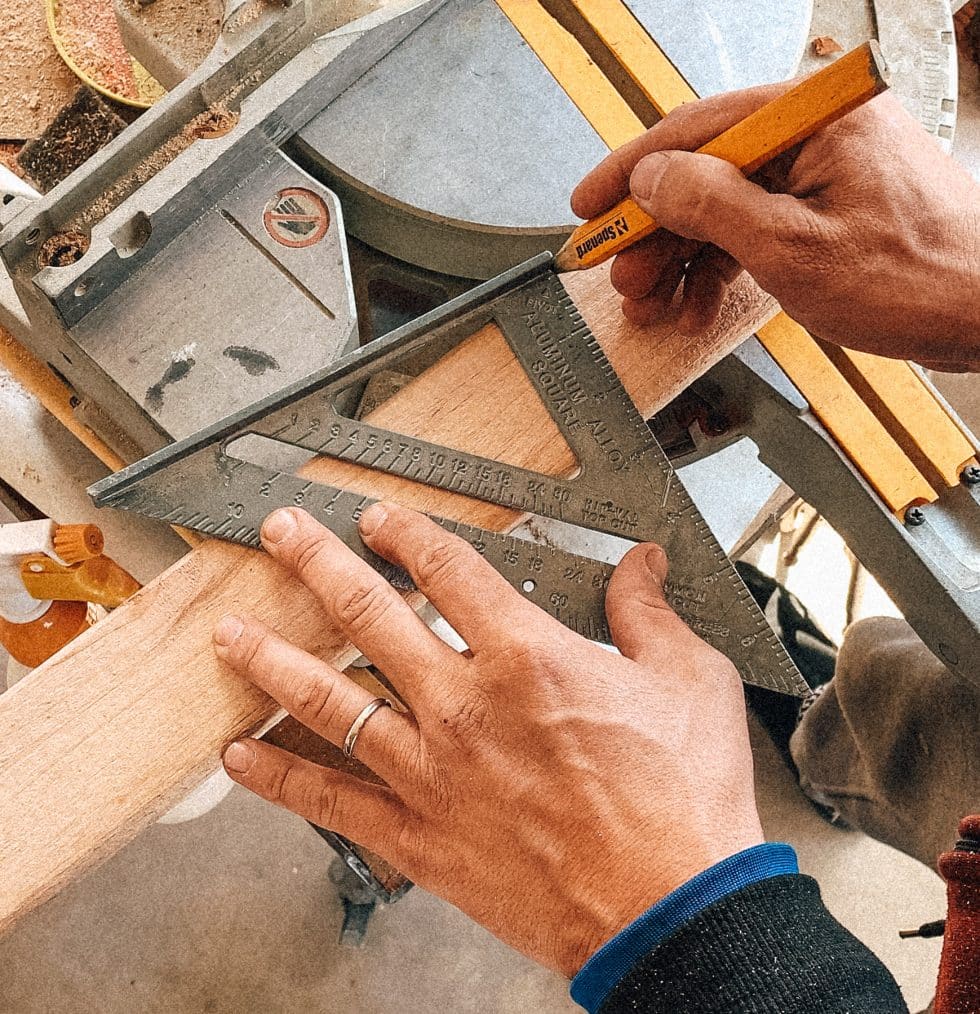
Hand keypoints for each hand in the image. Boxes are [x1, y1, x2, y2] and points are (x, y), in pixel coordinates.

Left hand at [213, 505, 762, 976]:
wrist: (669, 913)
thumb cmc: (683, 803)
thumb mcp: (690, 682)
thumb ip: (649, 614)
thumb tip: (641, 566)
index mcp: (528, 658)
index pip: (449, 571)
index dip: (408, 534)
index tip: (381, 520)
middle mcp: (465, 706)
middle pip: (370, 613)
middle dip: (318, 563)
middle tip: (282, 534)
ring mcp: (433, 772)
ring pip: (330, 700)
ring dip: (274, 660)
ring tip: (232, 634)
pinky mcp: (421, 837)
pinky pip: (331, 800)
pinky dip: (280, 777)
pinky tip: (241, 757)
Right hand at [572, 87, 979, 370]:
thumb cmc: (916, 279)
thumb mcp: (791, 248)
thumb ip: (711, 204)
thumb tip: (652, 178)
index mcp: (813, 118)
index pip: (696, 129)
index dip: (630, 173)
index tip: (588, 206)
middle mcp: (816, 132)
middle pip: (705, 172)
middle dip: (656, 233)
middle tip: (621, 276)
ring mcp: (822, 170)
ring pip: (724, 206)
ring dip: (682, 259)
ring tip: (653, 304)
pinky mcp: (827, 207)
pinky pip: (755, 227)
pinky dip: (721, 268)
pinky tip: (695, 305)